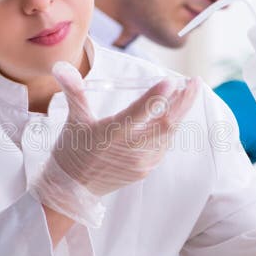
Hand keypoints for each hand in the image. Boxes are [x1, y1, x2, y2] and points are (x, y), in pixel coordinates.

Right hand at [28, 62, 198, 226]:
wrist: (71, 189)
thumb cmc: (72, 151)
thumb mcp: (74, 119)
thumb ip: (73, 91)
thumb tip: (61, 66)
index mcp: (113, 133)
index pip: (141, 111)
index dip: (158, 96)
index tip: (171, 81)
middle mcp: (132, 149)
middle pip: (167, 122)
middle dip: (184, 100)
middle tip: (194, 81)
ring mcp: (142, 161)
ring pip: (169, 134)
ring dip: (180, 113)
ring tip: (187, 94)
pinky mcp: (145, 169)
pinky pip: (164, 145)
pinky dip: (170, 129)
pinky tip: (172, 117)